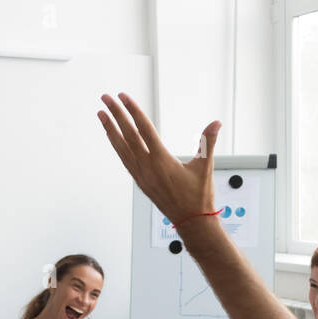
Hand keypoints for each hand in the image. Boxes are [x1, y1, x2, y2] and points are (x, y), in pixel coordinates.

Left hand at [99, 92, 220, 224]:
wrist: (191, 221)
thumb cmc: (198, 196)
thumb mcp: (204, 167)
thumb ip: (208, 142)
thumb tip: (216, 123)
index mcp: (162, 161)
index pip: (144, 129)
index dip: (133, 111)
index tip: (123, 97)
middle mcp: (147, 167)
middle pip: (128, 135)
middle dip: (116, 114)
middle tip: (106, 98)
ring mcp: (141, 175)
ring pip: (121, 148)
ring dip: (110, 130)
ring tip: (101, 114)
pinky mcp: (140, 182)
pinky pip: (124, 159)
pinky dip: (117, 146)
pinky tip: (112, 137)